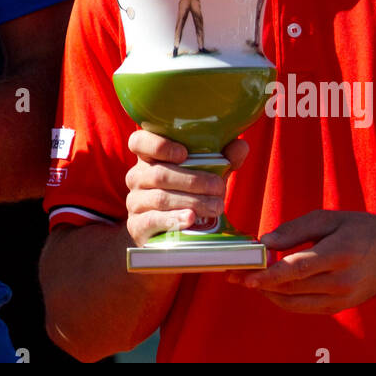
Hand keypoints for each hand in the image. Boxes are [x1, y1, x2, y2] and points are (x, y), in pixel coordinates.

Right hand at [124, 129, 247, 247]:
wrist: (172, 233)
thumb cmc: (189, 194)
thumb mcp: (206, 174)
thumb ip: (222, 158)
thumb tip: (240, 145)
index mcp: (148, 157)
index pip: (138, 141)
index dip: (158, 144)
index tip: (184, 153)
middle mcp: (137, 177)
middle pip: (158, 174)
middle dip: (192, 180)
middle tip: (219, 187)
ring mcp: (134, 202)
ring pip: (159, 198)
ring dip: (191, 201)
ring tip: (215, 207)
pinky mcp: (136, 226)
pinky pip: (151, 220)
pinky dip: (172, 219)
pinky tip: (190, 219)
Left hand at [234, 209, 375, 312]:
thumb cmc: (361, 230)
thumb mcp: (329, 218)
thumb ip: (295, 230)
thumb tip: (265, 242)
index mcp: (340, 254)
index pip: (297, 269)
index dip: (269, 274)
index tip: (246, 275)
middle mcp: (341, 282)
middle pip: (291, 288)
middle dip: (259, 282)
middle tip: (234, 273)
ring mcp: (342, 300)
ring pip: (294, 302)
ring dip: (267, 293)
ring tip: (248, 279)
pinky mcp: (339, 308)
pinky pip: (304, 308)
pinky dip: (283, 299)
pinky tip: (270, 286)